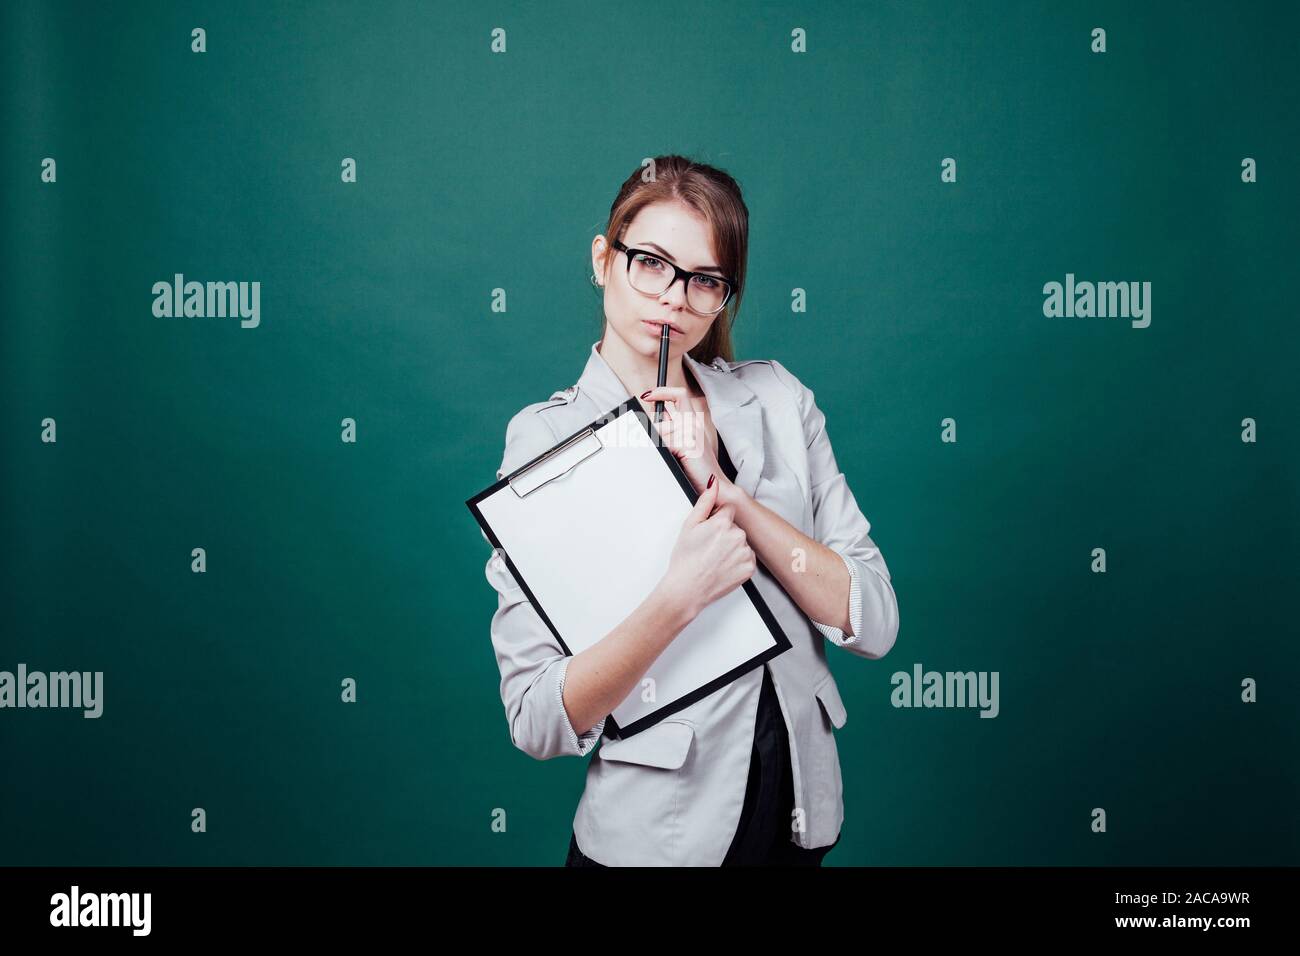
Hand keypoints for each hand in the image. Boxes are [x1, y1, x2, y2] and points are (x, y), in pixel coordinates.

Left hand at [639, 385, 724, 496]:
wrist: (715, 485)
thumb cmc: (698, 468)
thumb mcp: (684, 444)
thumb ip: (672, 429)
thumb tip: (653, 419)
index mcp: (694, 421)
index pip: (679, 395)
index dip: (662, 391)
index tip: (647, 395)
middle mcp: (694, 423)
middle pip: (661, 418)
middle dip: (654, 432)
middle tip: (660, 446)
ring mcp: (692, 432)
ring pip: (660, 432)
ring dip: (659, 446)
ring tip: (674, 458)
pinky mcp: (689, 444)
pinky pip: (664, 444)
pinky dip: (664, 454)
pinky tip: (676, 461)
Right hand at [658, 476, 755, 621]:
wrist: (687, 589)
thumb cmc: (685, 559)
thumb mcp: (689, 526)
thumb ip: (704, 501)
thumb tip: (714, 483)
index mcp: (723, 523)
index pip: (728, 511)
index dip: (717, 520)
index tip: (709, 532)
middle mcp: (738, 536)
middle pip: (735, 527)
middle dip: (725, 534)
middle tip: (708, 548)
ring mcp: (745, 553)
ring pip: (741, 542)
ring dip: (732, 548)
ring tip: (715, 559)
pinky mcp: (749, 568)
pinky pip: (747, 558)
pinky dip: (738, 562)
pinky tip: (723, 567)